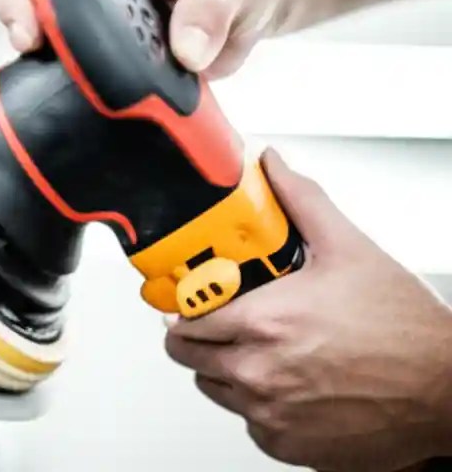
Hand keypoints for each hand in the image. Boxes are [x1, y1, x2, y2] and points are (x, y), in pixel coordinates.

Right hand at [0, 0, 286, 77]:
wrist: (254, 1)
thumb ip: (208, 12)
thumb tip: (188, 51)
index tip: (33, 25)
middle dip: (17, 19)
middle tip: (28, 49)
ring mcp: (95, 19)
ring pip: (45, 34)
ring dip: (36, 57)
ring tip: (40, 78)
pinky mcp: (107, 53)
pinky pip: (73, 66)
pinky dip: (63, 81)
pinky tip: (66, 98)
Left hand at [164, 150, 451, 470]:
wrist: (448, 392)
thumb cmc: (406, 332)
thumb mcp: (349, 249)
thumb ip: (300, 202)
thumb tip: (272, 167)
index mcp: (264, 322)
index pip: (185, 319)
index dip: (188, 306)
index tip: (197, 300)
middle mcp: (259, 372)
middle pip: (188, 356)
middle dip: (202, 336)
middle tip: (228, 322)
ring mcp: (269, 414)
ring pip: (215, 389)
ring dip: (227, 370)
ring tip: (267, 349)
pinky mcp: (285, 444)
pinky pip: (248, 422)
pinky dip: (259, 405)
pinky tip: (291, 383)